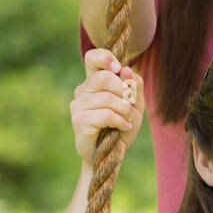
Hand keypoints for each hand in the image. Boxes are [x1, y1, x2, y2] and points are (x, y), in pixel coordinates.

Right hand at [70, 47, 144, 166]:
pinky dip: (120, 121)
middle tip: (130, 105)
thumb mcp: (135, 105)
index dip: (105, 57)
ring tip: (128, 120)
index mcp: (94, 82)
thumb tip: (127, 69)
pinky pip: (105, 114)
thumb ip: (135, 86)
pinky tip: (123, 127)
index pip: (92, 58)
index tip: (119, 69)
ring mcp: (78, 105)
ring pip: (107, 98)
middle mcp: (83, 91)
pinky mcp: (79, 121)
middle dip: (124, 91)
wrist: (111, 155)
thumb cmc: (121, 128)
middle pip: (104, 77)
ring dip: (125, 110)